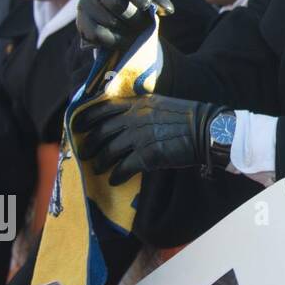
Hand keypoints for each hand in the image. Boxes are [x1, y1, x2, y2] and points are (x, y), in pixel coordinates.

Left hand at [72, 96, 225, 185]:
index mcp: (139, 103)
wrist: (207, 130)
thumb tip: (126, 122)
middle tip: (84, 153)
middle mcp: (136, 118)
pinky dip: (117, 175)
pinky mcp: (148, 155)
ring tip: (96, 169)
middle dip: (90, 144)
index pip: (104, 108)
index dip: (87, 118)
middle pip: (103, 132)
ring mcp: (141, 136)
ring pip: (110, 151)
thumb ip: (142, 111)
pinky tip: (114, 180)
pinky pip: (125, 167)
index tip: (77, 126)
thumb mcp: (162, 105)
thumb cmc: (188, 117)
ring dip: (101, 162)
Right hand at [76, 0, 173, 50]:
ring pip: (109, 21)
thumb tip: (168, 9)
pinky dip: (115, 40)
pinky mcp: (81, 23)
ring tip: (134, 30)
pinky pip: (99, 35)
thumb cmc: (134, 0)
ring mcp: (84, 4)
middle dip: (135, 17)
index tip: (147, 5)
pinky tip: (122, 37)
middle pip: (116, 4)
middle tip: (144, 24)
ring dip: (127, 30)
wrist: (115, 15)